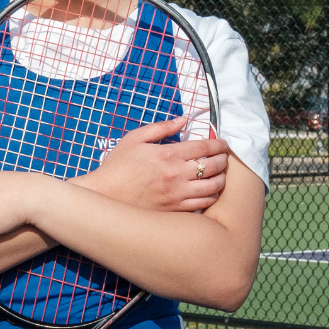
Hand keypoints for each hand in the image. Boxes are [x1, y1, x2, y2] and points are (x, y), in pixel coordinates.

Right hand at [75, 119, 228, 211]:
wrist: (104, 194)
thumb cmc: (117, 165)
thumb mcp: (134, 139)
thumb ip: (160, 128)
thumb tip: (184, 120)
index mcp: (167, 154)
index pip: (204, 147)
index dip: (219, 144)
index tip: (223, 144)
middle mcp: (176, 175)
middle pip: (214, 166)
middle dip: (224, 160)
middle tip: (224, 157)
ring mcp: (177, 194)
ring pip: (214, 187)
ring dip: (222, 178)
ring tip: (220, 174)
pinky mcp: (175, 208)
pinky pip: (204, 203)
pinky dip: (212, 195)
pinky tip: (208, 190)